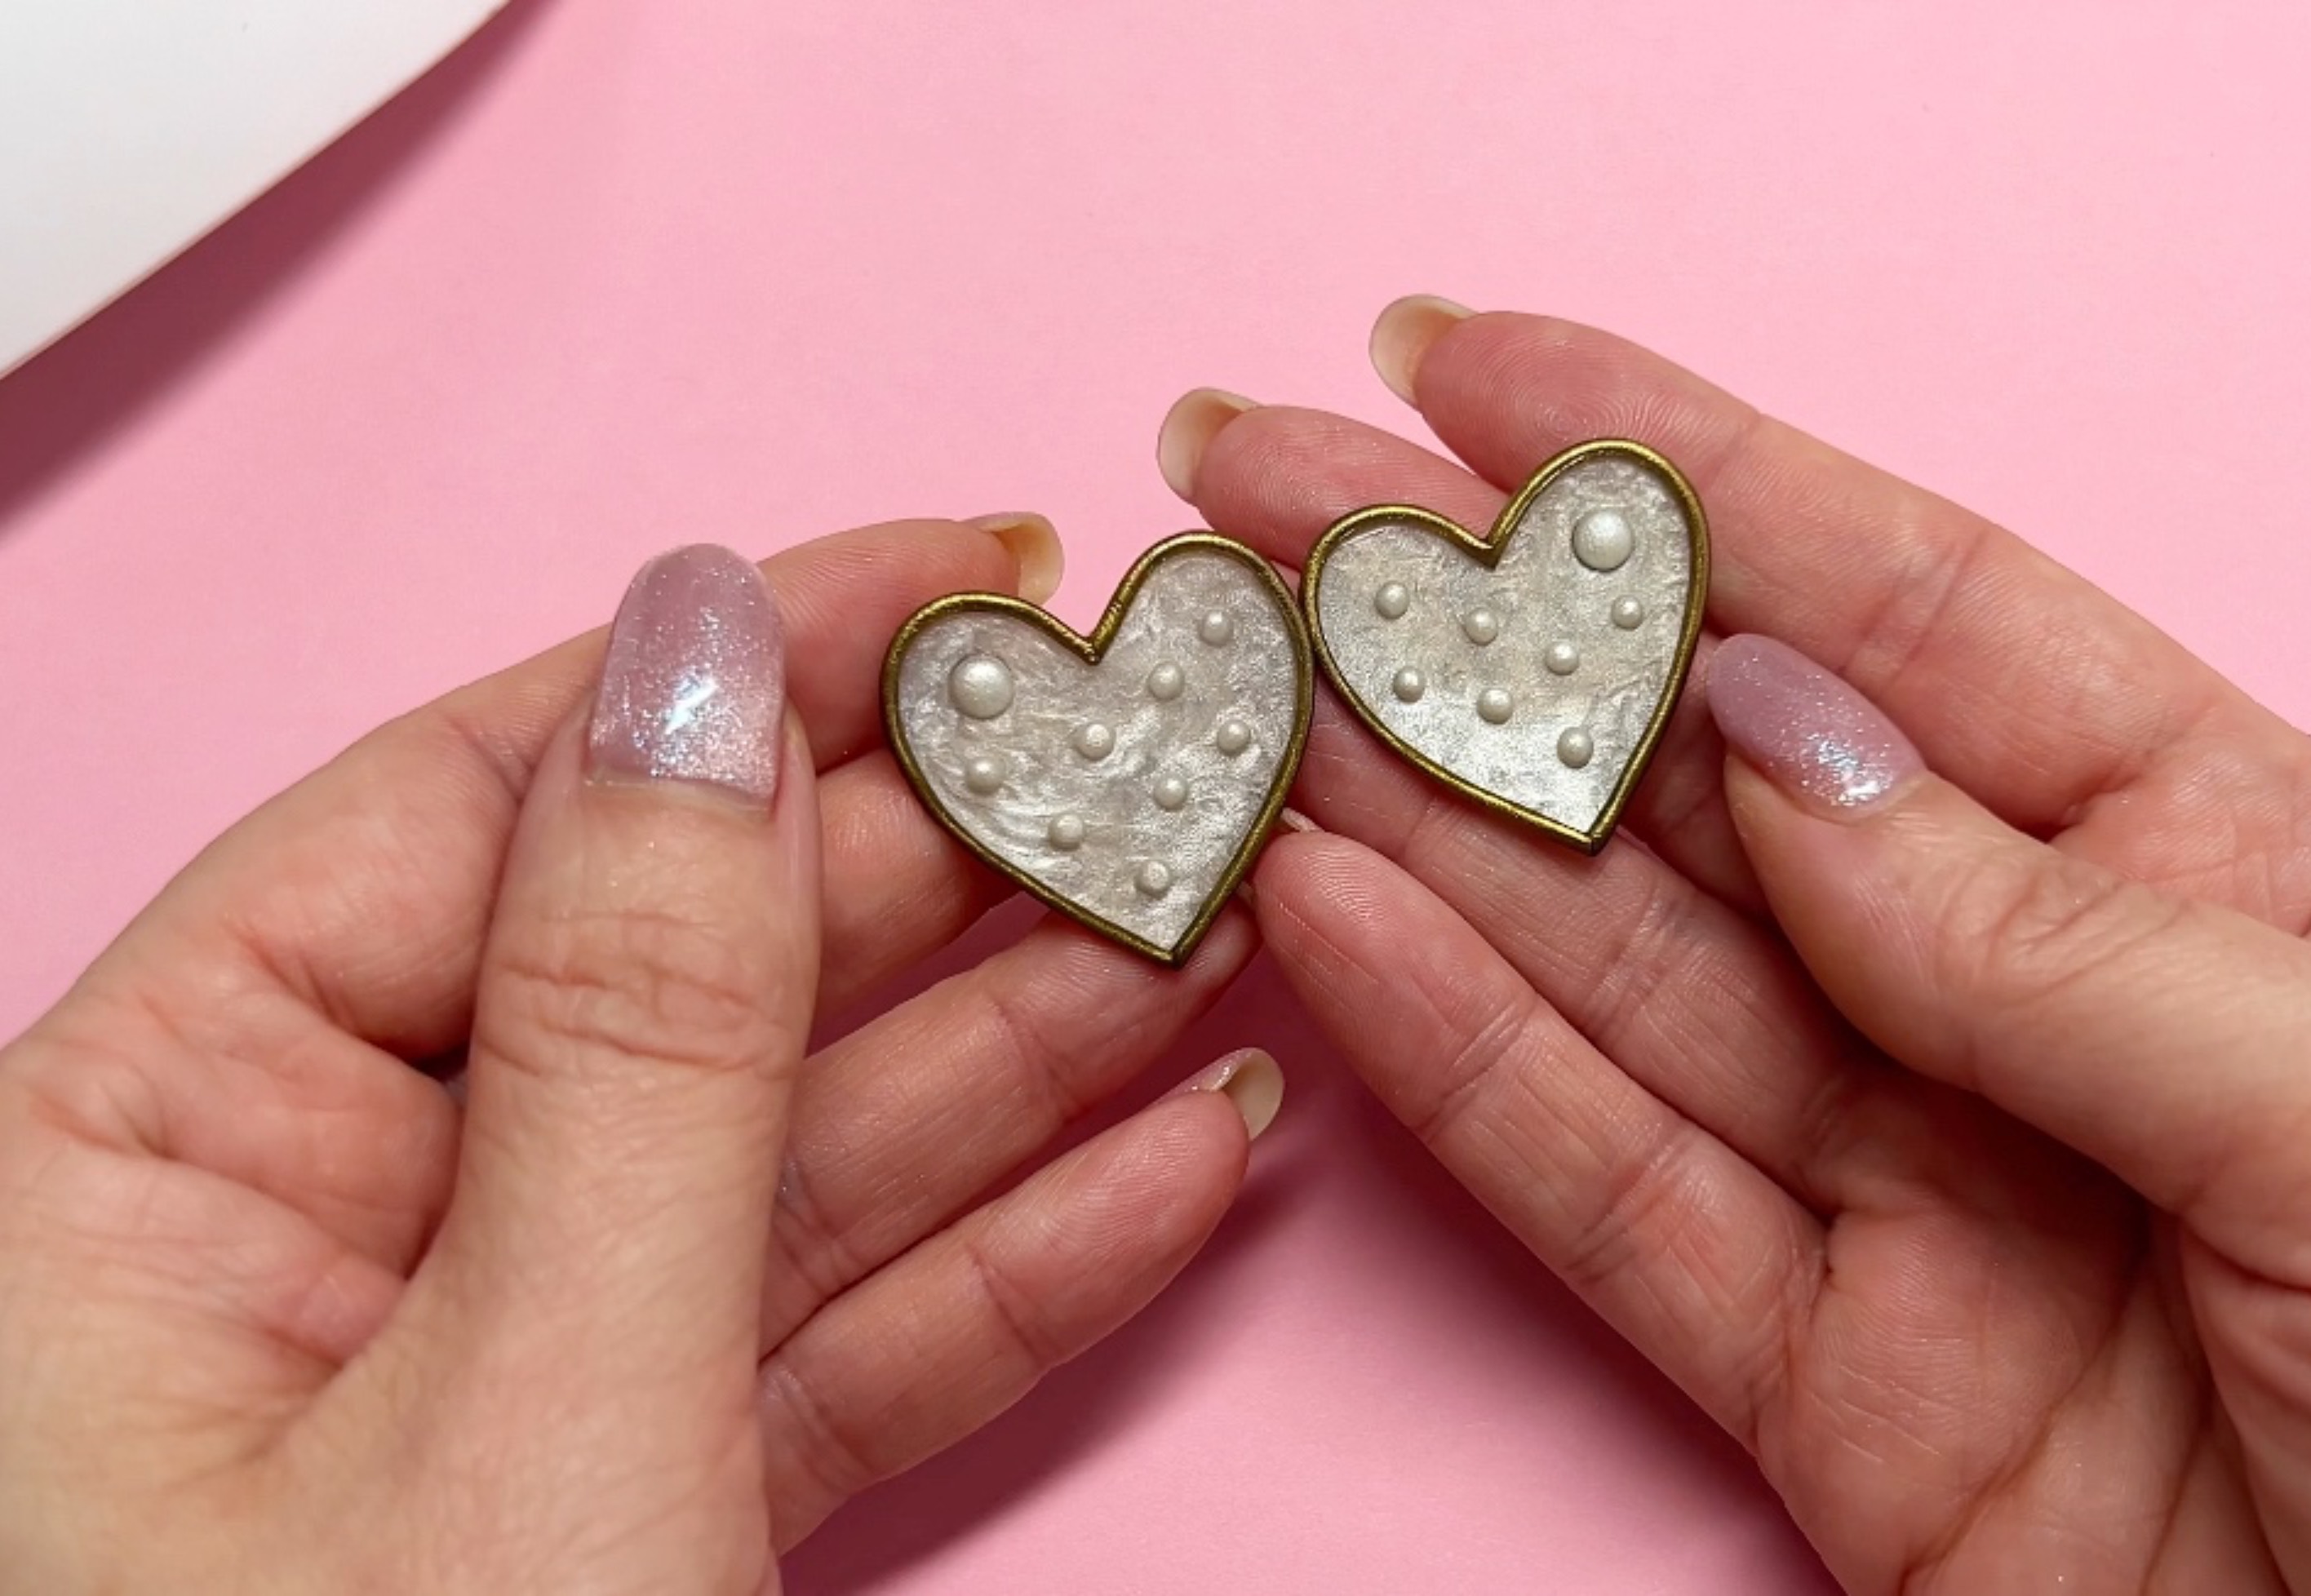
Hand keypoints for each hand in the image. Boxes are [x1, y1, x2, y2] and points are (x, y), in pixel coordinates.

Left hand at [0, 525, 1279, 1590]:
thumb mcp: (515, 1406)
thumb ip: (633, 1028)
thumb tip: (705, 662)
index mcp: (143, 1160)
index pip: (486, 804)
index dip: (757, 669)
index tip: (981, 575)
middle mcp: (297, 1249)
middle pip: (667, 970)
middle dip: (944, 865)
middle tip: (1169, 749)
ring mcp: (480, 1394)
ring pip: (787, 1159)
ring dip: (1026, 1050)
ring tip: (1232, 923)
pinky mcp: (623, 1521)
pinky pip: (831, 1345)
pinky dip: (1014, 1265)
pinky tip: (1178, 1160)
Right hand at [1165, 303, 2310, 1592]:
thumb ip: (2077, 946)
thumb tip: (1792, 754)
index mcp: (2260, 876)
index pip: (1927, 619)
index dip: (1696, 480)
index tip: (1482, 380)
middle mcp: (2069, 1015)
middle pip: (1729, 786)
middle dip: (1499, 641)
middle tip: (1279, 511)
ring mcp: (1948, 1210)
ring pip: (1635, 979)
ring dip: (1431, 829)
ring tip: (1248, 695)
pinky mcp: (1854, 1409)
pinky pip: (1625, 1205)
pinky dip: (1467, 1069)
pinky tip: (1330, 919)